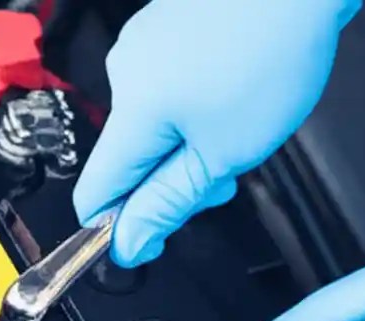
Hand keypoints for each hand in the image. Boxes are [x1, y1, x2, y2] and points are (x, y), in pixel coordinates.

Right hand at [72, 0, 360, 267]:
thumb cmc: (269, 52)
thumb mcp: (225, 153)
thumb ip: (170, 203)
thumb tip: (128, 244)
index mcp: (132, 111)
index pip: (95, 193)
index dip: (116, 230)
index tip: (146, 246)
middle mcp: (126, 74)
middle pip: (130, 160)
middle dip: (174, 182)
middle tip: (226, 175)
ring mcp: (145, 46)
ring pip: (155, 125)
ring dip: (192, 143)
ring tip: (243, 123)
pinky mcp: (169, 30)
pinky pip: (171, 89)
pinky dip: (200, 106)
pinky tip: (239, 91)